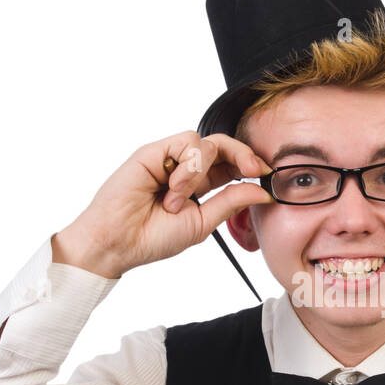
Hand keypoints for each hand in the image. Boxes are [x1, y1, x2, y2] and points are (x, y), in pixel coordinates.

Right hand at [52, 131, 273, 278]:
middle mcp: (185, 169)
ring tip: (176, 201)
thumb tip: (262, 191)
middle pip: (223, 145)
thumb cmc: (152, 238)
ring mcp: (169, 159)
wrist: (118, 242)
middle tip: (255, 170)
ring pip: (206, 143)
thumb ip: (230, 202)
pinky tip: (172, 188)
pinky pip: (186, 141)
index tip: (267, 175)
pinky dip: (187, 166)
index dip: (251, 164)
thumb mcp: (202, 222)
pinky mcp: (154, 151)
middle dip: (244, 154)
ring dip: (199, 174)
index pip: (231, 165)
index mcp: (199, 186)